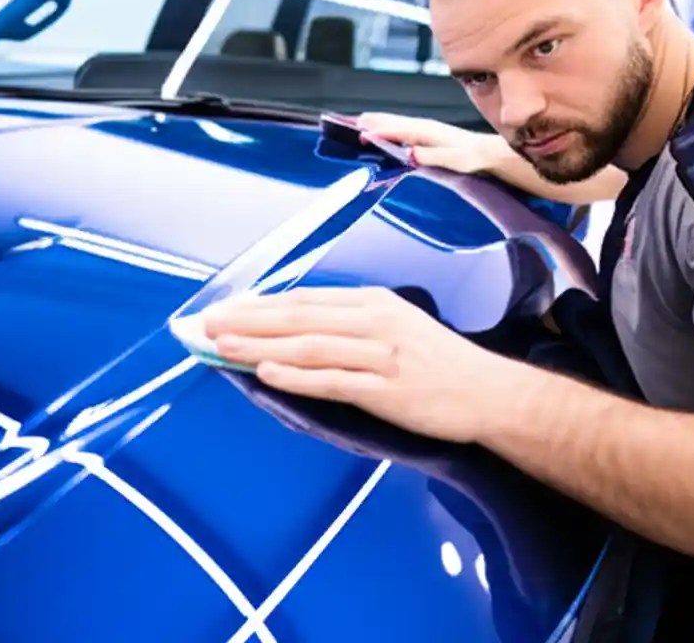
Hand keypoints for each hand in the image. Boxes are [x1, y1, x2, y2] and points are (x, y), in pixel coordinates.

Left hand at [202, 286, 534, 444]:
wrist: (489, 393)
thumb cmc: (436, 362)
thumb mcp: (391, 326)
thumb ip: (345, 324)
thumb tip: (289, 328)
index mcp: (371, 302)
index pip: (302, 300)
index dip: (257, 305)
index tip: (221, 310)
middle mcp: (373, 322)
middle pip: (297, 317)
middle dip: (246, 321)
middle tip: (204, 325)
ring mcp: (380, 356)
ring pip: (309, 345)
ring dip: (260, 345)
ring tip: (221, 345)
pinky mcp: (388, 391)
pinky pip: (334, 381)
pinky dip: (298, 376)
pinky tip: (268, 372)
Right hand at [355, 112, 503, 174]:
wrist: (490, 152)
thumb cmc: (473, 157)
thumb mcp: (454, 160)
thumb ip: (431, 156)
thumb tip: (408, 154)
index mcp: (426, 131)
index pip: (396, 130)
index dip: (378, 132)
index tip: (359, 134)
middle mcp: (423, 126)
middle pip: (392, 121)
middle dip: (371, 121)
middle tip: (348, 122)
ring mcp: (425, 129)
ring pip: (395, 123)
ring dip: (376, 122)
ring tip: (358, 122)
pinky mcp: (426, 134)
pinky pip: (400, 128)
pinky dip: (387, 127)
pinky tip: (382, 131)